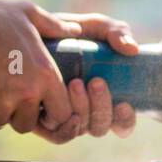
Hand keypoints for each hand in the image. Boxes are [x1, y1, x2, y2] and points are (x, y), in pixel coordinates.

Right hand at [0, 0, 138, 143]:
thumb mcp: (28, 13)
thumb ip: (55, 26)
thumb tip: (76, 31)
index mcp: (44, 75)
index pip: (63, 113)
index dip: (54, 111)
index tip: (44, 104)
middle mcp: (25, 94)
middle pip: (30, 123)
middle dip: (23, 113)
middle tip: (12, 91)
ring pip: (5, 121)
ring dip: (1, 110)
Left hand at [34, 13, 137, 143]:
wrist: (29, 30)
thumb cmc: (67, 31)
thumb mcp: (94, 27)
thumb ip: (116, 31)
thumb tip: (132, 49)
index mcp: (101, 96)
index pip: (120, 121)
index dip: (125, 119)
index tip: (124, 103)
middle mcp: (84, 110)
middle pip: (100, 126)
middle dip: (101, 107)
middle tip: (95, 81)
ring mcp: (63, 115)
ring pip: (80, 129)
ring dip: (83, 110)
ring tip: (75, 82)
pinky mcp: (41, 119)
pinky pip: (56, 135)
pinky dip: (63, 126)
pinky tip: (62, 105)